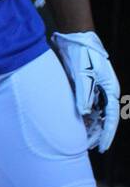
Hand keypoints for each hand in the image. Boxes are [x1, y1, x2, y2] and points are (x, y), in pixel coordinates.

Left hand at [51, 31, 119, 152]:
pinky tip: (77, 125)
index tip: (102, 148)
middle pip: (104, 118)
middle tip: (91, 148)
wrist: (76, 38)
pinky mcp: (86, 85)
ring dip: (90, 126)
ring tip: (83, 141)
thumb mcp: (83, 76)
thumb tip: (84, 113)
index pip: (111, 118)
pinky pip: (87, 105)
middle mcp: (105, 91)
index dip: (107, 135)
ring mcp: (96, 88)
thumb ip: (83, 95)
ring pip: (96, 113)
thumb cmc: (83, 55)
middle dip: (98, 133)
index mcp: (110, 89)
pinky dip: (84, 116)